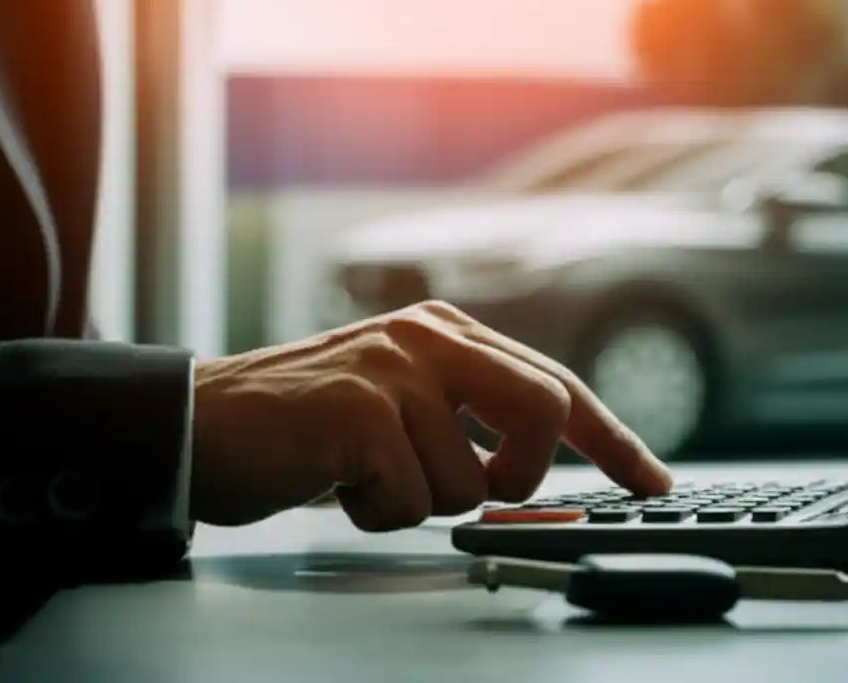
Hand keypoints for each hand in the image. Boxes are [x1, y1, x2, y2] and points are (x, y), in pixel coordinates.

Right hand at [189, 300, 672, 528]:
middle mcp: (428, 338)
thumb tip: (539, 486)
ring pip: (469, 481)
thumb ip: (469, 428)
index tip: (651, 479)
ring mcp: (394, 370)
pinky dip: (374, 513)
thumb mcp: (399, 410)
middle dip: (522, 475)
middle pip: (544, 409)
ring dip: (417, 502)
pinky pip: (408, 500)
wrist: (196, 426)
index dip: (611, 437)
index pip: (555, 383)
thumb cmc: (305, 430)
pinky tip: (332, 482)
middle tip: (475, 489)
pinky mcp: (358, 412)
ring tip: (361, 476)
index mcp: (446, 333)